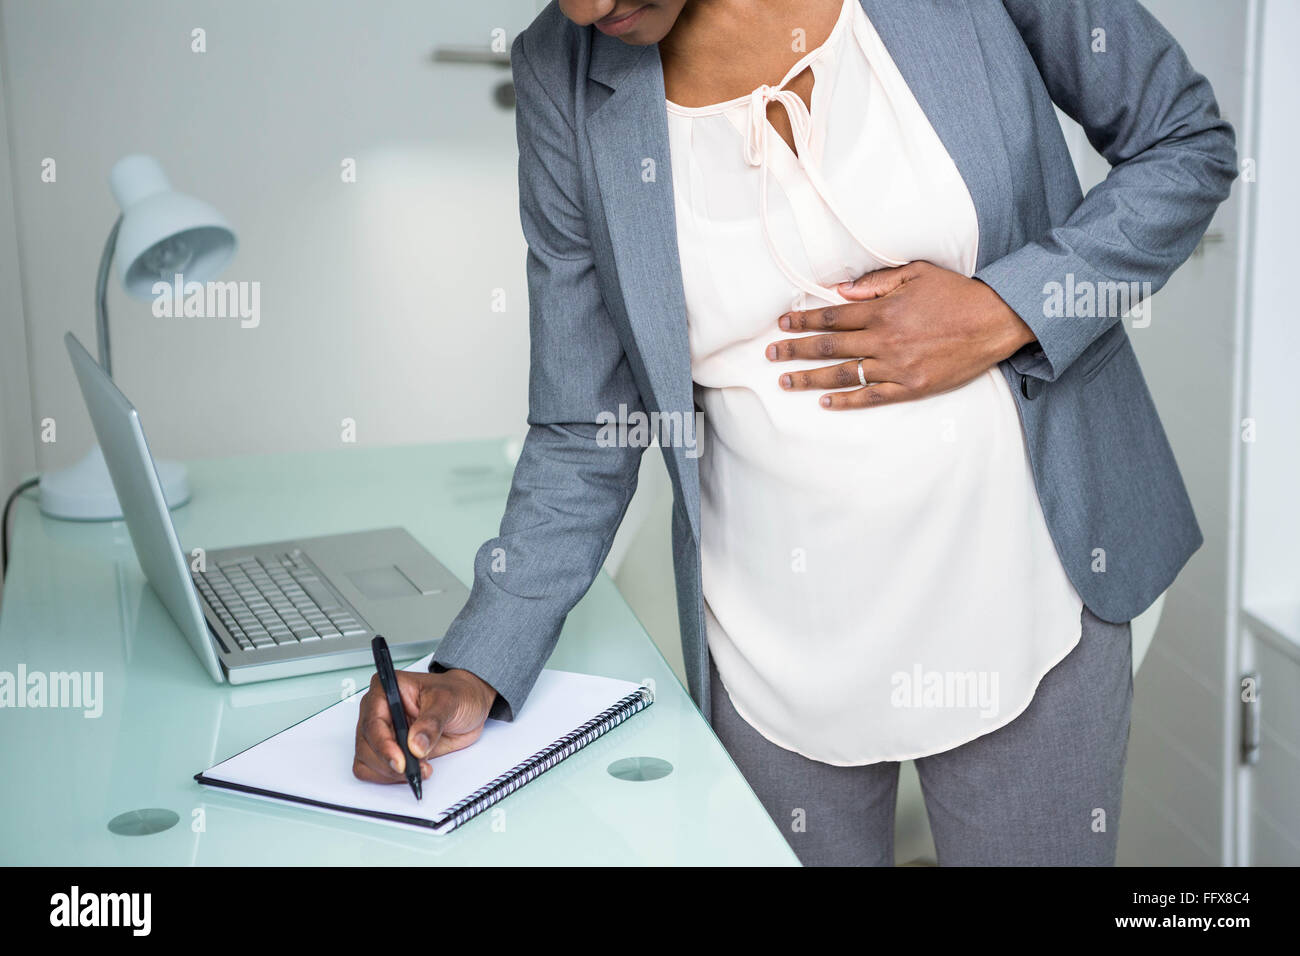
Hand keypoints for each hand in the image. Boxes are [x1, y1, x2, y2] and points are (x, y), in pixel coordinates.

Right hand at [352, 667, 496, 783]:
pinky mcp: (387, 750)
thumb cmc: (457, 694)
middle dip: (389, 763)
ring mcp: (381, 732)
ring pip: (367, 761)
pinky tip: (412, 772)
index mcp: (386, 690)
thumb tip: (415, 746)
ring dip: (390, 773)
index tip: (400, 761)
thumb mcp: (448, 701)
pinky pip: (374, 770)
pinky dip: (389, 777)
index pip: (373, 721)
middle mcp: (377, 711)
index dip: (383, 745)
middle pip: (366, 745)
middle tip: (416, 769)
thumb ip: (431, 723)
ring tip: (420, 769)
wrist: (468, 705)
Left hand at [766, 261, 1035, 408]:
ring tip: (785, 380)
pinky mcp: (910, 386)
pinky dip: (846, 400)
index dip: (804, 321)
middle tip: (771, 354)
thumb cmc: (956, 294)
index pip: (832, 316)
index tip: (782, 324)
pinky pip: (871, 397)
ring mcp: (896, 366)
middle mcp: (884, 339)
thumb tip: (840, 290)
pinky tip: (825, 401)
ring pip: (843, 374)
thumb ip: (876, 282)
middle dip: (795, 349)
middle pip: (829, 346)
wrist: (995, 322)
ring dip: (810, 378)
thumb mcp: (916, 273)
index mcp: (883, 309)